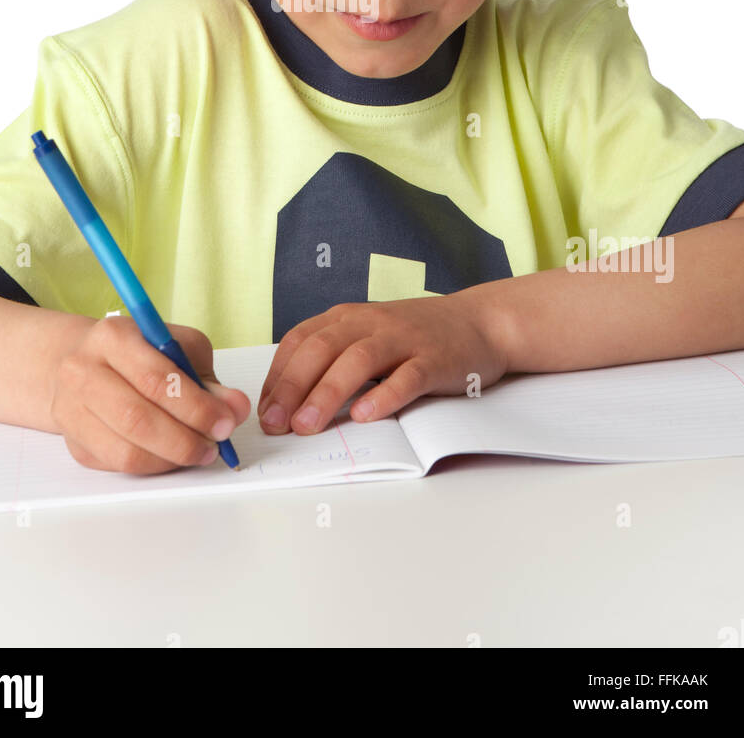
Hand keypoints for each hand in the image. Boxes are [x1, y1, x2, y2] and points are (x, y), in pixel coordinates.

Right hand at [50, 316, 249, 473]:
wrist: (85, 362)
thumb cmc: (139, 352)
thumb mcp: (177, 347)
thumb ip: (206, 378)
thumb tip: (234, 408)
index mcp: (113, 336)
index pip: (155, 378)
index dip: (195, 406)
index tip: (225, 422)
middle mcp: (82, 371)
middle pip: (136, 418)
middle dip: (185, 438)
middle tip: (215, 444)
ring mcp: (71, 410)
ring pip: (126, 451)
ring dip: (171, 459)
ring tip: (199, 452)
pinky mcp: (74, 443)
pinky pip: (119, 466)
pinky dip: (154, 467)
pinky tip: (172, 456)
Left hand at [257, 289, 508, 434]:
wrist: (480, 322)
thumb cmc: (416, 337)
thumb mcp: (367, 337)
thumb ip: (334, 359)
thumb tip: (289, 403)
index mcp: (347, 318)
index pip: (300, 341)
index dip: (277, 376)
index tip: (263, 411)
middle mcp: (370, 323)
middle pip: (321, 349)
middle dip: (293, 388)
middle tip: (275, 425)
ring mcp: (403, 339)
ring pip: (358, 360)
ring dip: (327, 393)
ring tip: (308, 426)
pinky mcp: (433, 359)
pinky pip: (406, 377)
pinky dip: (383, 395)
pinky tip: (365, 415)